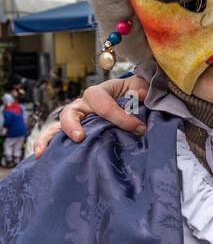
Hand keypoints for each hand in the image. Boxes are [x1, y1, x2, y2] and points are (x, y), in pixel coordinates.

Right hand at [34, 75, 149, 155]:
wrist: (127, 99)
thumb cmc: (131, 94)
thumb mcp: (138, 87)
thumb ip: (141, 89)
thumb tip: (142, 95)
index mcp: (97, 94)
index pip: (105, 106)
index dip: (122, 118)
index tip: (139, 129)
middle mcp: (82, 106)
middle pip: (71, 113)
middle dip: (74, 125)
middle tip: (80, 138)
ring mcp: (75, 120)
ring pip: (58, 126)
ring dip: (51, 137)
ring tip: (45, 151)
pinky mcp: (73, 132)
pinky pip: (55, 136)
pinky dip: (45, 144)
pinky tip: (40, 156)